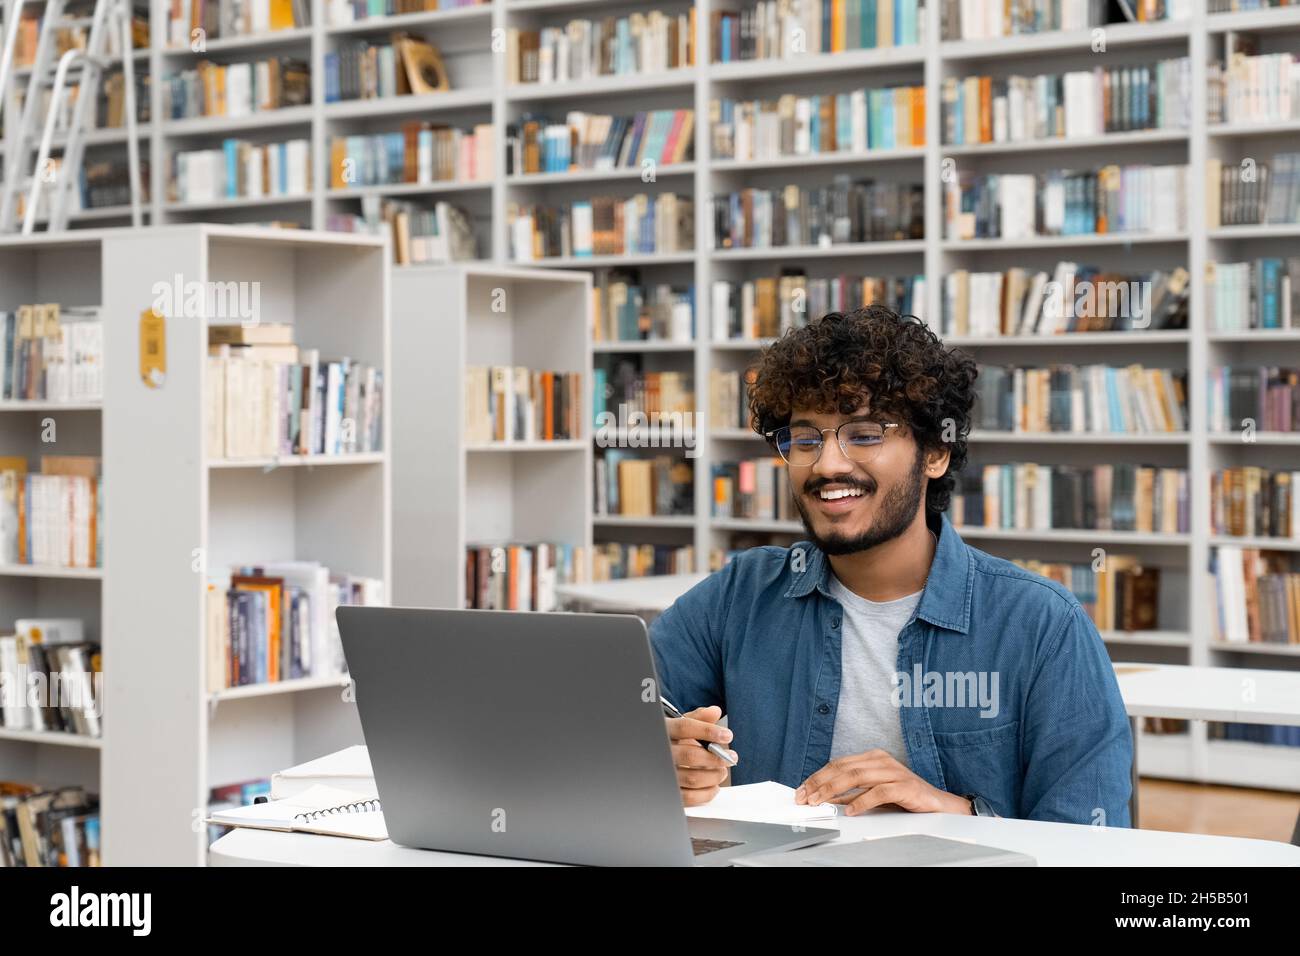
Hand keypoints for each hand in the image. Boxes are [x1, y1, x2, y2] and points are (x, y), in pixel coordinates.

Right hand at [665, 705, 737, 807]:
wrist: (648, 756)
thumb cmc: (669, 738)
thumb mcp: (679, 723)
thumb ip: (698, 717)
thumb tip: (715, 711)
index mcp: (664, 730)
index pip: (685, 727)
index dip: (708, 731)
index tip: (727, 735)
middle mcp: (661, 752)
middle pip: (690, 755)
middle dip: (716, 757)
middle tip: (730, 757)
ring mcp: (663, 773)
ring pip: (691, 778)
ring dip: (714, 776)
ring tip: (722, 771)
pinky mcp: (668, 791)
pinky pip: (688, 797)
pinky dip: (706, 793)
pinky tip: (714, 786)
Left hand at [794, 749, 971, 815]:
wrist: (939, 804)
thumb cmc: (905, 797)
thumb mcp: (873, 792)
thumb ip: (852, 792)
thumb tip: (825, 797)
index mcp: (873, 757)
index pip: (838, 764)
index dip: (818, 776)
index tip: (802, 789)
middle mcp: (881, 760)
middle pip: (844, 768)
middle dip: (820, 783)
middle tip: (805, 796)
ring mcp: (894, 771)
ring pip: (856, 777)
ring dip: (834, 790)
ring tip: (819, 801)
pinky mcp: (905, 786)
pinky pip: (879, 792)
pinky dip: (862, 801)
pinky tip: (850, 810)